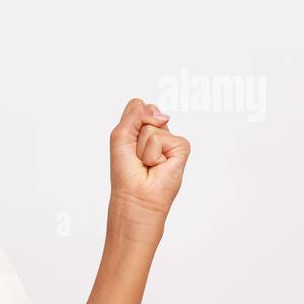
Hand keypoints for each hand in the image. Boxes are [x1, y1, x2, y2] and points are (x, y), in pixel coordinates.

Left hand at [107, 98, 190, 242]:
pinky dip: (153, 154)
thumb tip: (162, 114)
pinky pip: (163, 138)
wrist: (135, 197)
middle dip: (135, 134)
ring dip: (142, 148)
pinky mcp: (181, 149)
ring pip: (153, 127)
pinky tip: (157, 166)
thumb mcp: (121, 135)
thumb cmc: (125, 172)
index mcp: (141, 130)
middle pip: (147, 112)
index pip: (138, 106)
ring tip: (146, 163)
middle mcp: (157, 133)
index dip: (130, 122)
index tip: (127, 144)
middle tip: (136, 155)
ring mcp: (170, 141)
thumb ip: (136, 115)